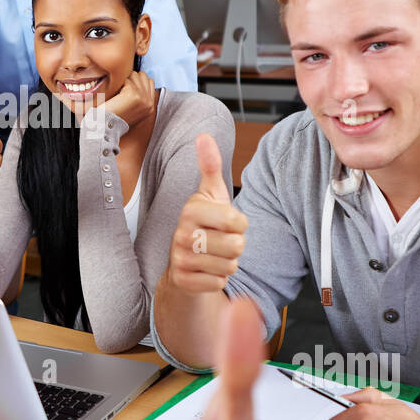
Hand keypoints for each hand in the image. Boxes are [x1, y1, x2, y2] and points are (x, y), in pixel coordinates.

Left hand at [99, 71, 156, 127]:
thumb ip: (140, 97)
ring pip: (135, 75)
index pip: (150, 82)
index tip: (128, 86)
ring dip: (126, 80)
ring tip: (119, 92)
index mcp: (150, 106)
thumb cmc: (115, 117)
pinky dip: (119, 84)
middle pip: (143, 76)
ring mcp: (143, 98)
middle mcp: (149, 102)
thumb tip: (138, 80)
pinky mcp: (134, 94)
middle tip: (123, 89)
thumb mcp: (133, 109)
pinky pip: (126, 80)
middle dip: (132, 78)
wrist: (106, 126)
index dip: (138, 80)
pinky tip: (115, 95)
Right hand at [166, 134, 245, 293]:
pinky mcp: (183, 280)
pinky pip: (219, 283)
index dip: (239, 224)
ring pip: (229, 266)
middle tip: (220, 241)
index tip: (225, 223)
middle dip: (235, 246)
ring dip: (227, 263)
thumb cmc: (204, 224)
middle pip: (236, 246)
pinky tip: (207, 270)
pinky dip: (218, 279)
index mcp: (191, 209)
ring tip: (214, 255)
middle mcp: (182, 234)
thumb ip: (210, 166)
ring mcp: (180, 259)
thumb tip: (204, 136)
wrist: (183, 261)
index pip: (237, 221)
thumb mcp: (210, 194)